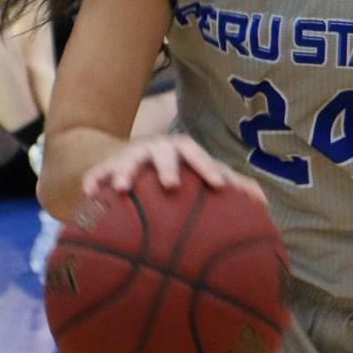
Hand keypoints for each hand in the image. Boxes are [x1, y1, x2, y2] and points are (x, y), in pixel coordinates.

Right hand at [80, 134, 269, 206]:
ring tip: (120, 189)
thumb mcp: (199, 174)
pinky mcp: (105, 166)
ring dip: (124, 172)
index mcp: (181, 152)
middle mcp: (156, 150)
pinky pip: (96, 173)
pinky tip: (88, 194)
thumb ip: (230, 185)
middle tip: (171, 185)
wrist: (128, 158)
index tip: (219, 186)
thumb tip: (263, 203)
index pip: (197, 155)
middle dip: (167, 166)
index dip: (207, 168)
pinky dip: (93, 180)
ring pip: (127, 161)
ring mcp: (130, 156)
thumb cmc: (176, 171)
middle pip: (163, 152)